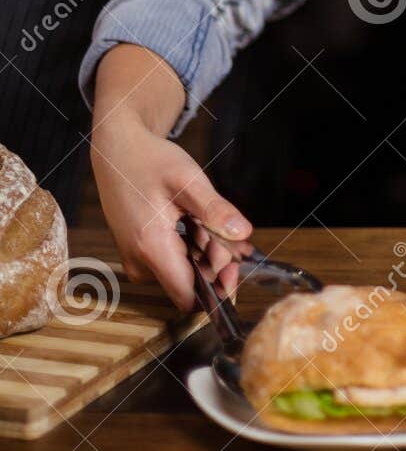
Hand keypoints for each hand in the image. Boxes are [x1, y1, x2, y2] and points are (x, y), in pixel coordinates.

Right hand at [91, 115, 251, 310]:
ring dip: (203, 252)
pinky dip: (190, 247)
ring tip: (201, 218)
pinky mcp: (138, 254)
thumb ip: (215, 210)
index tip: (235, 265)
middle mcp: (139, 263)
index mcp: (151, 247)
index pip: (189, 298)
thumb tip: (243, 235)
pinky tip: (191, 222)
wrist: (118, 151)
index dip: (218, 288)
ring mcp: (136, 260)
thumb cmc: (150, 162)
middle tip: (220, 229)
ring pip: (183, 272)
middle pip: (190, 284)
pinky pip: (172, 262)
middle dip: (214, 262)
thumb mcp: (188, 180)